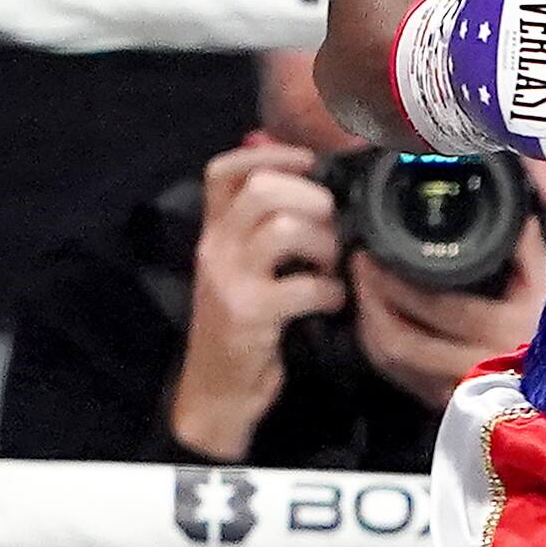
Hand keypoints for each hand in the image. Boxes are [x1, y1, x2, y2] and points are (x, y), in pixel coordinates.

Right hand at [169, 136, 349, 457]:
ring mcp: (229, 280)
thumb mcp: (241, 269)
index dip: (271, 154)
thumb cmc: (240, 327)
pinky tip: (330, 301)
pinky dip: (329, 291)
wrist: (215, 392)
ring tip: (332, 266)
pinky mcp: (248, 314)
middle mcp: (215, 248)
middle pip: (262, 189)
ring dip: (324, 244)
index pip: (224, 170)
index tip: (310, 164)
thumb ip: (259, 227)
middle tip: (332, 226)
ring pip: (283, 228)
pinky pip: (302, 285)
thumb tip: (300, 179)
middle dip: (312, 199)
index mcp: (213, 232)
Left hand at [349, 249, 541, 415]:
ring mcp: (457, 389)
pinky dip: (380, 347)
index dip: (397, 283)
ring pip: (394, 362)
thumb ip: (526, 250)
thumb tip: (513, 217)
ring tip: (362, 290)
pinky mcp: (443, 401)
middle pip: (402, 340)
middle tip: (360, 267)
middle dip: (371, 301)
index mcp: (503, 332)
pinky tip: (377, 322)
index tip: (378, 255)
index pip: (437, 306)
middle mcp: (477, 365)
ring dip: (370, 324)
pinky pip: (400, 375)